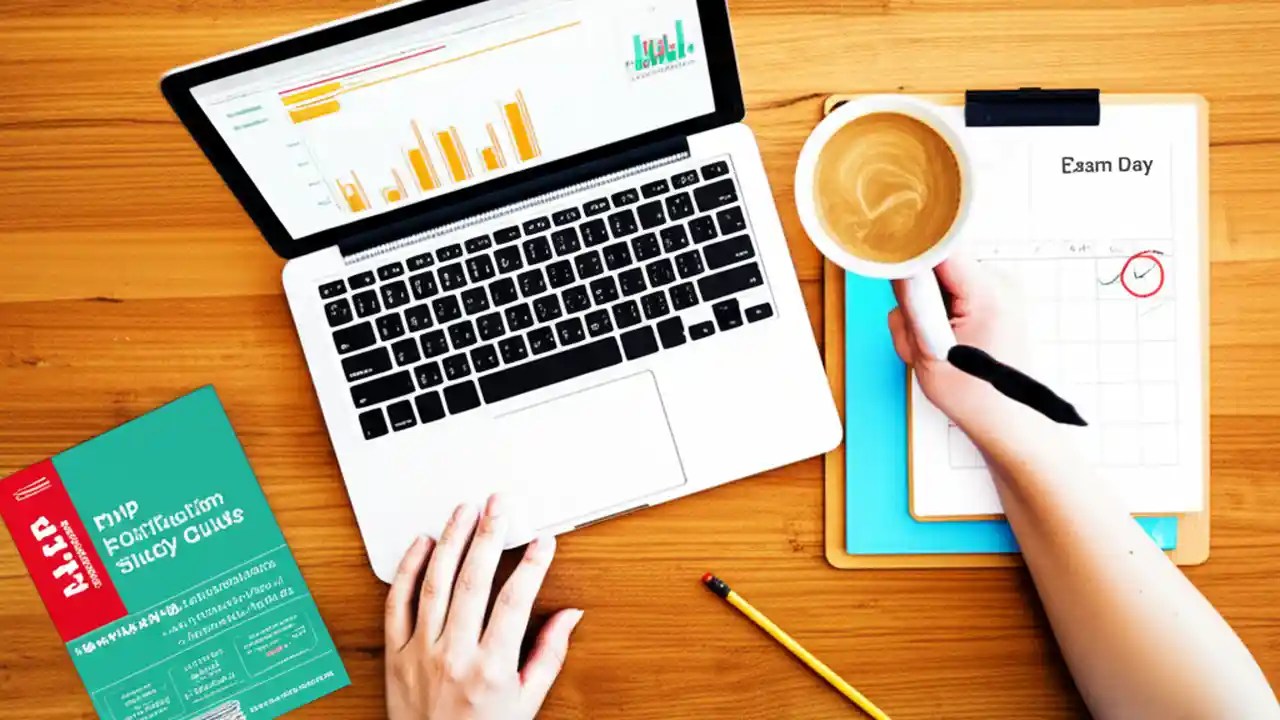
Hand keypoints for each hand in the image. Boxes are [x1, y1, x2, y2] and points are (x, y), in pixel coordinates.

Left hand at [385, 495, 582, 719]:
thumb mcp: (527, 703)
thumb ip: (549, 654)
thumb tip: (571, 615)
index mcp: (491, 668)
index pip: (515, 601)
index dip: (532, 565)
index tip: (542, 541)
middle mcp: (454, 655)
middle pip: (474, 581)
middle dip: (490, 535)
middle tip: (499, 505)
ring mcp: (420, 653)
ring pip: (435, 584)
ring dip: (451, 541)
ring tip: (463, 511)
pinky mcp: (394, 656)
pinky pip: (397, 604)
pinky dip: (407, 570)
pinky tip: (422, 544)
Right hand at [888, 257, 1038, 446]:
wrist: (1007, 420)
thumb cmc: (975, 396)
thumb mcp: (929, 352)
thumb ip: (911, 304)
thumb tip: (897, 265)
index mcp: (988, 293)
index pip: (940, 247)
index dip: (910, 254)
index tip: (891, 268)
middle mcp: (999, 283)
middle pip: (937, 263)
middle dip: (916, 295)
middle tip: (918, 334)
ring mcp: (997, 290)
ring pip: (940, 280)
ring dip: (925, 309)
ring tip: (934, 345)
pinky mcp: (991, 298)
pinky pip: (951, 292)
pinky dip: (939, 314)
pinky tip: (944, 341)